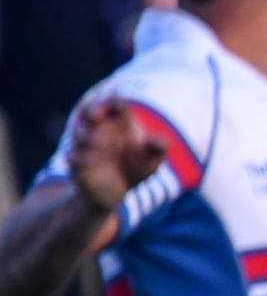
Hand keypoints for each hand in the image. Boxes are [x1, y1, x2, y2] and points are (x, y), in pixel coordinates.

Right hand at [69, 98, 163, 214]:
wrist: (114, 194)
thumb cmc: (134, 169)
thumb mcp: (150, 161)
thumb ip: (157, 149)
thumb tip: (163, 141)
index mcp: (118, 125)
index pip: (115, 106)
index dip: (116, 102)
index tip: (118, 102)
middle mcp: (99, 131)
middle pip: (90, 112)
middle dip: (93, 110)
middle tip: (98, 115)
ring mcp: (85, 147)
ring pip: (80, 135)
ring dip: (88, 138)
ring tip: (99, 144)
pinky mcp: (77, 165)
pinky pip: (73, 158)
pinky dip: (80, 158)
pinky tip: (89, 161)